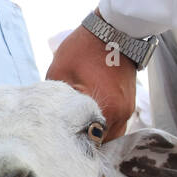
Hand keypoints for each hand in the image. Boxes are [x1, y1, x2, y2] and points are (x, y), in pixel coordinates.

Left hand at [45, 22, 136, 140]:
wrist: (113, 29)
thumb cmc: (83, 49)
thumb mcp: (59, 74)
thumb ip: (54, 101)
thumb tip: (48, 120)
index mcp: (106, 110)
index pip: (90, 143)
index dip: (73, 147)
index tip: (57, 146)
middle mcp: (121, 115)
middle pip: (102, 143)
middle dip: (83, 143)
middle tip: (62, 143)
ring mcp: (127, 110)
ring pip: (108, 135)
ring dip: (93, 134)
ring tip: (73, 133)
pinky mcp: (128, 104)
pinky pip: (113, 124)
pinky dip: (100, 125)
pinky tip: (84, 121)